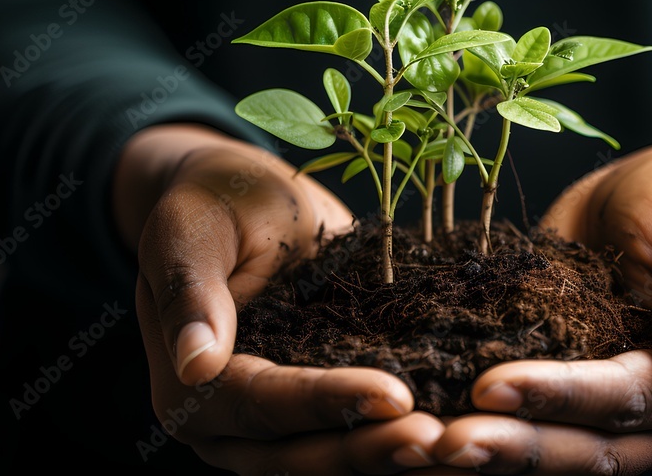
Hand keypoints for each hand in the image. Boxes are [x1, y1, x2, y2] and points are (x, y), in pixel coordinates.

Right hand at [115, 124, 443, 473]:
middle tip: (441, 439)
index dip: (328, 403)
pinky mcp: (322, 409)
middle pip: (303, 453)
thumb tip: (196, 363)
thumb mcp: (191, 229)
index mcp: (189, 388)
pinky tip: (461, 435)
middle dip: (372, 449)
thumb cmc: (213, 201)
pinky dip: (405, 437)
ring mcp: (280, 426)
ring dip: (396, 459)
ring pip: (336, 459)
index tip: (395, 396)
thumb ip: (191, 291)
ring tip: (462, 449)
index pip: (263, 406)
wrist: (243, 200)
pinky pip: (362, 435)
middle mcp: (231, 425)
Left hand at [427, 121, 651, 473]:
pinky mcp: (556, 398)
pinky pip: (519, 428)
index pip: (623, 399)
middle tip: (443, 441)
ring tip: (419, 447)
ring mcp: (598, 415)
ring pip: (548, 455)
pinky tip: (419, 431)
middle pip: (582, 449)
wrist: (642, 196)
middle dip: (512, 448)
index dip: (559, 396)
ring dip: (487, 458)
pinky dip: (476, 432)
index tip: (490, 385)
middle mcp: (650, 417)